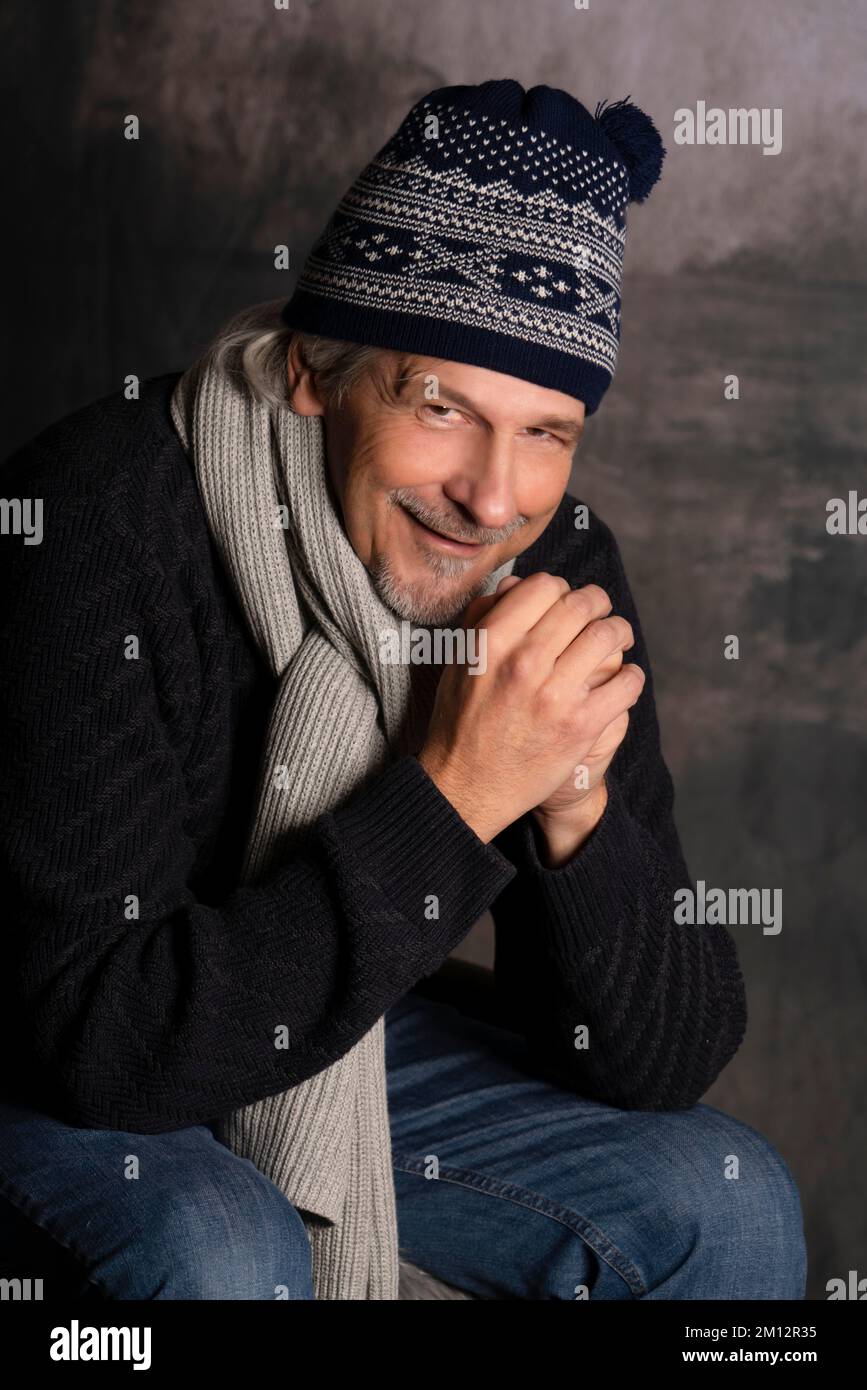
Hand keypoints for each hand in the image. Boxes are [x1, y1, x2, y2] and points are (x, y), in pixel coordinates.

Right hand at [417, 571, 644, 842]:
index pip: (544, 586)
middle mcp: (523, 662)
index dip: (560, 588)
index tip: (565, 600)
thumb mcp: (459, 663)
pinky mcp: (581, 726)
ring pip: (608, 636)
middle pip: (580, 605)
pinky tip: (623, 680)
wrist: (465, 787)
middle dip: (597, 603)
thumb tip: (516, 585)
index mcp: (491, 642)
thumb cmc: (460, 721)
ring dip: (619, 632)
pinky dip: (631, 676)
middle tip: (601, 612)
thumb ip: (484, 618)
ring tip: (618, 638)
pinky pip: (626, 683)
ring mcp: (555, 696)